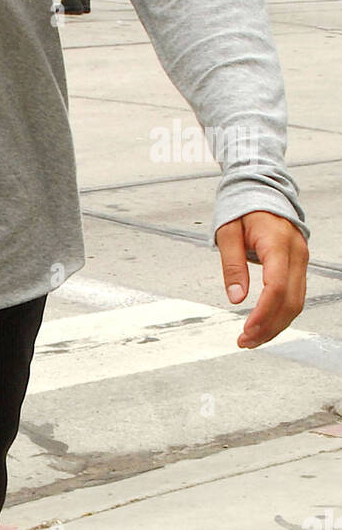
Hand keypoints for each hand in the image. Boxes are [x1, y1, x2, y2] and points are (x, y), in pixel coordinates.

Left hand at [215, 211, 307, 348]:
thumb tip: (235, 297)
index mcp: (277, 242)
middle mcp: (295, 252)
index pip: (276, 286)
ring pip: (297, 302)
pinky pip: (295, 295)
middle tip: (245, 341)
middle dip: (269, 326)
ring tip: (252, 338)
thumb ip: (232, 264)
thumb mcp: (227, 231)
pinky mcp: (299, 264)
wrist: (260, 189)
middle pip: (291, 301)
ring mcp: (301, 259)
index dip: (263, 313)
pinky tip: (265, 323)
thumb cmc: (242, 205)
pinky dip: (281, 313)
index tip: (246, 330)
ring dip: (276, 325)